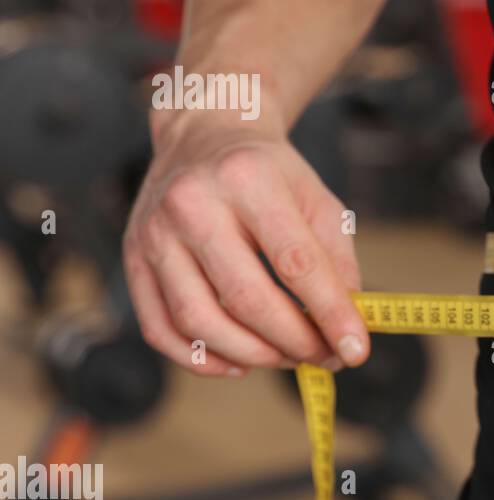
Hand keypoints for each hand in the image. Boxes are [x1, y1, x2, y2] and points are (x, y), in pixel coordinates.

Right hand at [123, 114, 369, 376]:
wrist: (203, 136)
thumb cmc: (268, 174)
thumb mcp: (317, 201)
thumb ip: (338, 262)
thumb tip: (347, 328)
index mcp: (248, 179)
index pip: (295, 263)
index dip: (329, 313)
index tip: (355, 349)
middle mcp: (193, 203)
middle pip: (246, 299)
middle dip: (293, 341)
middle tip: (324, 356)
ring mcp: (154, 232)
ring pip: (199, 322)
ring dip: (253, 355)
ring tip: (287, 357)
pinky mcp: (133, 258)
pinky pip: (160, 328)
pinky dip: (202, 359)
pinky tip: (240, 363)